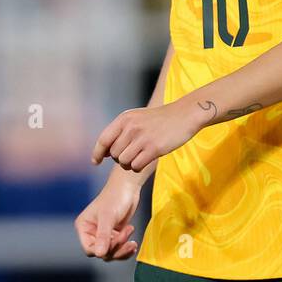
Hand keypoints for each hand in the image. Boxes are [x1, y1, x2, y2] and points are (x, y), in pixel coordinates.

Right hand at [75, 172, 141, 260]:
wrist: (128, 187)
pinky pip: (118, 249)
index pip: (89, 249)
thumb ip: (103, 235)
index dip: (104, 249)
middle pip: (102, 253)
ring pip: (111, 253)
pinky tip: (133, 244)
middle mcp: (91, 232)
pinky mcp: (113, 234)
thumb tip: (99, 255)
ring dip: (122, 249)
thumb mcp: (108, 216)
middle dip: (116, 248)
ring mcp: (102, 234)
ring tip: (133, 242)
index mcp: (83, 227)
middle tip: (127, 233)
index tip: (118, 239)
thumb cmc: (116, 197)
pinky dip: (125, 249)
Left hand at [90, 100, 204, 171]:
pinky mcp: (154, 148)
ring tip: (140, 157)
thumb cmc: (160, 119)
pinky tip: (146, 160)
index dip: (97, 153)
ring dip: (130, 164)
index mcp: (125, 119)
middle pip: (114, 154)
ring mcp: (142, 138)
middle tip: (132, 155)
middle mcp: (131, 127)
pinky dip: (139, 167)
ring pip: (124, 162)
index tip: (96, 162)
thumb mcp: (138, 117)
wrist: (185, 114)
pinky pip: (136, 166)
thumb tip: (106, 152)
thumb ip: (122, 130)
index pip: (103, 139)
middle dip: (120, 158)